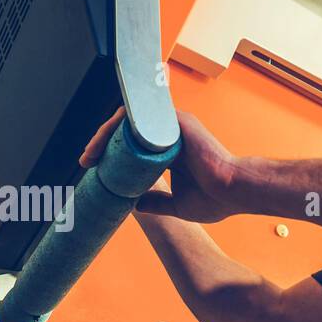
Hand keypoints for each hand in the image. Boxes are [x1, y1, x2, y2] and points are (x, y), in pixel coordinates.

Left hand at [80, 107, 241, 222]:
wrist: (234, 191)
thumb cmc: (216, 198)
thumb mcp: (178, 204)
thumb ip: (158, 202)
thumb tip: (136, 206)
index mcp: (171, 151)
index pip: (134, 146)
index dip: (112, 154)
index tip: (95, 168)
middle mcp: (169, 134)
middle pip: (127, 131)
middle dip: (103, 143)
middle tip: (87, 161)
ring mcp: (171, 125)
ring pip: (129, 121)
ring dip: (105, 135)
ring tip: (91, 154)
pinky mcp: (174, 120)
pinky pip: (138, 115)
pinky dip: (118, 124)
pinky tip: (105, 140)